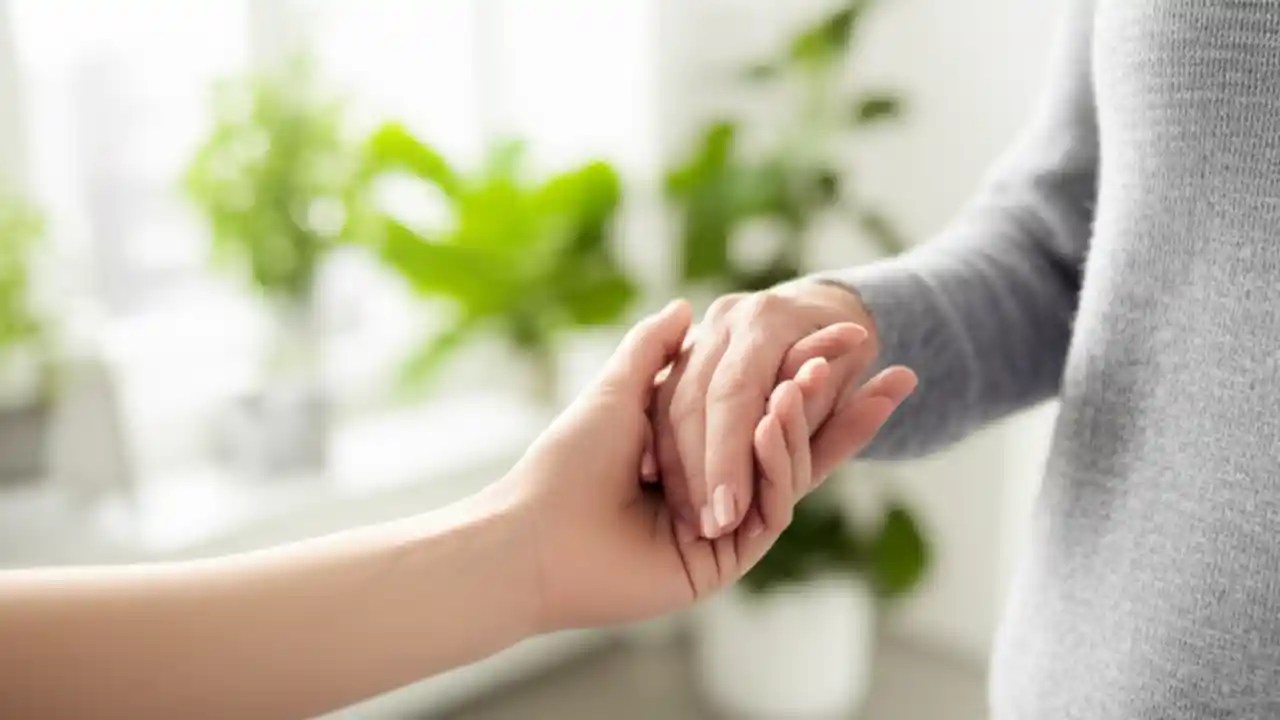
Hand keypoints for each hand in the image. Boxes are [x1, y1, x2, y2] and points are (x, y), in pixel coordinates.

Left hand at [497, 300, 823, 631]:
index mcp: (693, 457)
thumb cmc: (568, 460)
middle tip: (869, 348)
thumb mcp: (619, 391)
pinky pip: (773, 505)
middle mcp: (716, 493)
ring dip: (808, 417)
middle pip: (790, 441)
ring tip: (821, 368)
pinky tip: (780, 412)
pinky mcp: (727, 558)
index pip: (762, 411)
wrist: (538, 530)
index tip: (838, 336)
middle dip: (833, 397)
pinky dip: (780, 456)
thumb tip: (684, 307)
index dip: (802, 375)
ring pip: (789, 470)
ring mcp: (725, 528)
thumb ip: (655, 351)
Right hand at [653, 280, 917, 537]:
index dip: (729, 456)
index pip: (737, 393)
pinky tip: (658, 481)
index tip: (730, 517)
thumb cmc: (846, 346)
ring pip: (668, 403)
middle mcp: (727, 319)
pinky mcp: (679, 352)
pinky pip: (658, 400)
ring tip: (688, 518)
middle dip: (699, 470)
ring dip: (676, 463)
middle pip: (693, 401)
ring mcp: (699, 332)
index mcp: (768, 317)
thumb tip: (905, 379)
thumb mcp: (850, 375)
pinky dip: (661, 443)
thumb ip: (851, 397)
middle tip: (705, 528)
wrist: (823, 311)